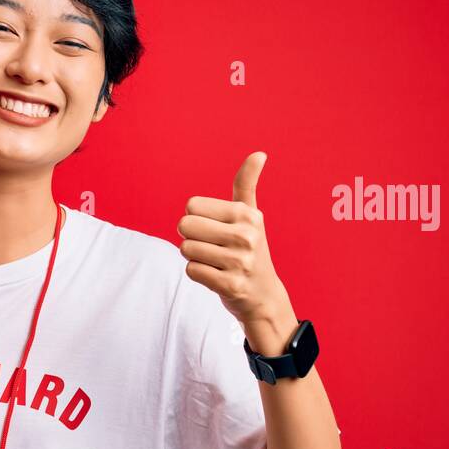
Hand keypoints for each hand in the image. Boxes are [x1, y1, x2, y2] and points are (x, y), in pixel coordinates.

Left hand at [177, 151, 289, 326]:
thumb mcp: (251, 215)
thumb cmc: (250, 249)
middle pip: (185, 226)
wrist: (263, 294)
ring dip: (194, 257)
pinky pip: (191, 270)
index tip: (215, 230)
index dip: (196, 218)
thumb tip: (259, 153)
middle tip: (213, 247)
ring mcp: (239, 262)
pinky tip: (216, 276)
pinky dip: (198, 274)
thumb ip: (246, 184)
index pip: (192, 206)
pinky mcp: (230, 285)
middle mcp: (246, 236)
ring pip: (186, 249)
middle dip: (191, 238)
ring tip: (216, 262)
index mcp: (247, 214)